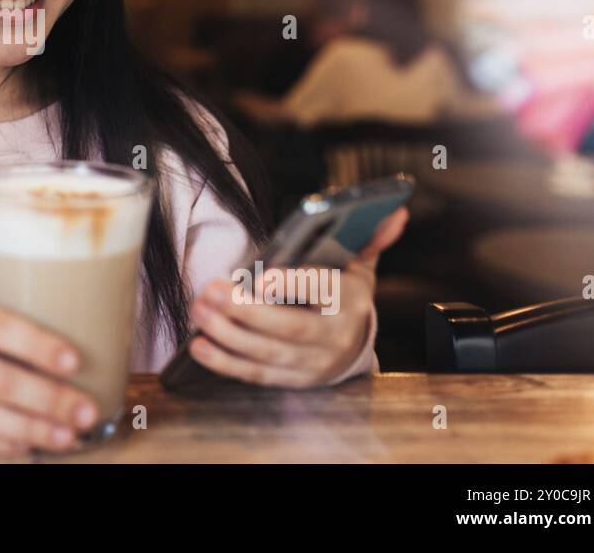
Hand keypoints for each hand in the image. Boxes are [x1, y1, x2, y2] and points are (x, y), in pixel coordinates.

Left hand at [187, 207, 408, 387]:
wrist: (353, 340)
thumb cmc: (344, 291)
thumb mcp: (359, 263)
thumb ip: (367, 237)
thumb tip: (394, 212)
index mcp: (349, 300)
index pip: (322, 290)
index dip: (292, 285)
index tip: (261, 277)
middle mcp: (334, 336)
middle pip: (289, 327)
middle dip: (246, 310)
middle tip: (210, 290)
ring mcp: (313, 363)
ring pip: (268, 353)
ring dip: (228, 334)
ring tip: (199, 310)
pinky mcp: (293, 380)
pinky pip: (256, 374)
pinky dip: (226, 363)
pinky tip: (199, 346)